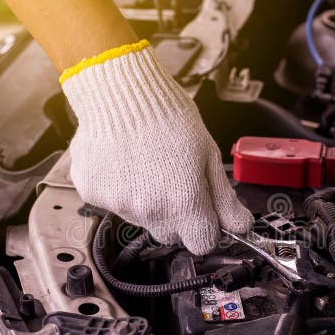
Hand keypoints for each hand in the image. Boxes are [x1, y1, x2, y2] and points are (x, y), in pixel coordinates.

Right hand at [62, 41, 253, 254]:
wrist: (119, 90)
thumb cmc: (167, 114)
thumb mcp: (207, 153)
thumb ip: (223, 197)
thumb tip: (240, 226)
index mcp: (183, 201)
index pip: (202, 244)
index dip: (207, 229)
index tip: (205, 213)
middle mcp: (150, 210)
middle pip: (171, 235)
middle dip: (178, 216)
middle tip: (175, 181)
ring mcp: (119, 204)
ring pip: (142, 220)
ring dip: (148, 202)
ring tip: (147, 166)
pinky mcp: (94, 195)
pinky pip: (114, 204)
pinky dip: (121, 190)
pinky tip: (125, 163)